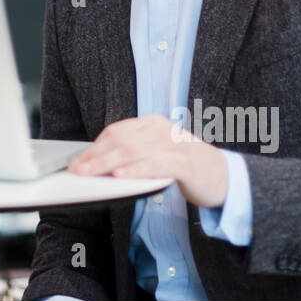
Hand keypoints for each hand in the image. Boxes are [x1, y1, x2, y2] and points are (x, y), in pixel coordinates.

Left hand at [68, 114, 228, 207]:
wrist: (223, 175)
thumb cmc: (185, 166)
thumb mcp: (156, 154)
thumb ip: (134, 153)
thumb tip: (98, 163)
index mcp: (152, 124)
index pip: (117, 132)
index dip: (95, 146)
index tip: (77, 160)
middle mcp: (161, 130)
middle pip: (121, 141)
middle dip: (95, 156)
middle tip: (76, 169)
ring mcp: (174, 145)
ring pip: (134, 152)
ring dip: (108, 163)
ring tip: (90, 173)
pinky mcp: (185, 163)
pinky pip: (156, 165)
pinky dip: (136, 170)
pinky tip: (121, 176)